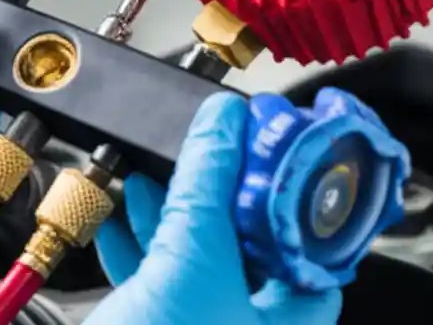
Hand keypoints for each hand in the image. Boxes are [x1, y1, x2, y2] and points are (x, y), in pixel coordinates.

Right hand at [87, 93, 342, 324]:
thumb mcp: (188, 263)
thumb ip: (208, 186)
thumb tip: (225, 127)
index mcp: (285, 321)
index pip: (313, 244)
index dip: (295, 188)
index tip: (275, 143)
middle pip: (251, 243)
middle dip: (221, 191)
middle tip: (208, 147)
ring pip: (199, 259)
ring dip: (173, 211)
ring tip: (154, 173)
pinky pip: (157, 280)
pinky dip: (140, 244)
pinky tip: (118, 217)